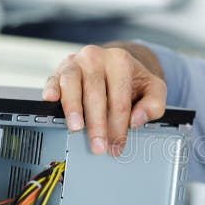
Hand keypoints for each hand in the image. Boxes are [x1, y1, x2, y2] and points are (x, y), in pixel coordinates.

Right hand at [43, 43, 166, 155]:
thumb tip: (137, 120)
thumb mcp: (154, 89)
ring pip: (72, 84)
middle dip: (97, 124)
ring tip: (76, 128)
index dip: (119, 126)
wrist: (115, 64)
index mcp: (120, 61)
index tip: (117, 145)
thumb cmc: (133, 80)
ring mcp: (76, 62)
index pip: (120, 99)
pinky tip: (51, 101)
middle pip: (96, 94)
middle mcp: (96, 58)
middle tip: (99, 146)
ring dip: (73, 108)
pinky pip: (53, 78)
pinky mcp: (60, 69)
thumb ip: (153, 105)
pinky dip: (51, 89)